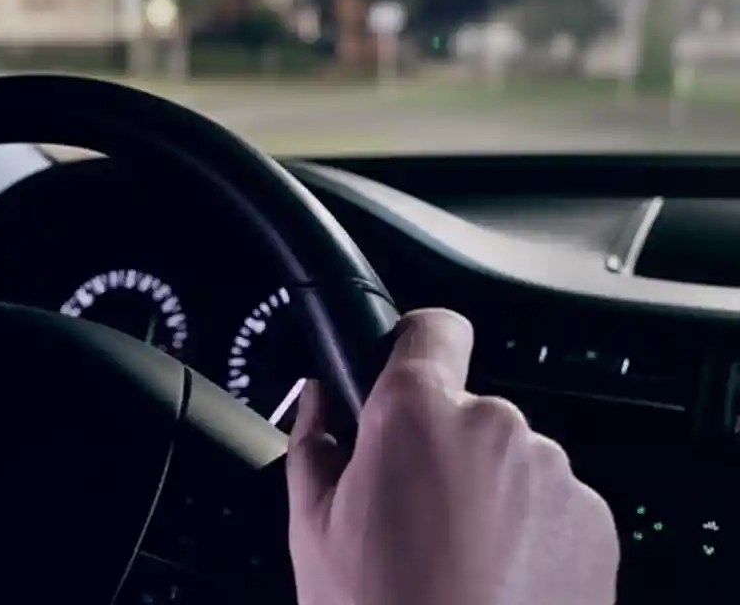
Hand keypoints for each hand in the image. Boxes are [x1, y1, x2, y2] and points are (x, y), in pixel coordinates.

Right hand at [286, 309, 618, 604]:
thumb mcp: (311, 528)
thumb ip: (314, 443)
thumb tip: (320, 402)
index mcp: (416, 415)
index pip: (431, 328)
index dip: (413, 346)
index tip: (405, 373)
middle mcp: (494, 427)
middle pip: (465, 408)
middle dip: (440, 445)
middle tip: (408, 511)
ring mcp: (552, 474)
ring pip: (509, 457)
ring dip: (486, 489)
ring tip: (452, 556)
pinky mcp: (594, 520)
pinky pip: (551, 500)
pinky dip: (527, 527)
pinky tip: (493, 576)